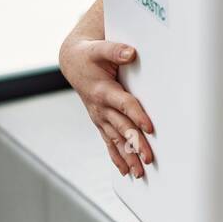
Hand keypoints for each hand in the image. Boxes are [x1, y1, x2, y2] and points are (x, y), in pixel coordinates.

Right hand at [58, 37, 154, 177]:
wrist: (73, 62)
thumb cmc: (89, 55)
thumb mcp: (99, 48)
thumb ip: (115, 50)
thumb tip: (130, 53)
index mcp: (103, 90)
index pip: (124, 104)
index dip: (137, 115)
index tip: (149, 127)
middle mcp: (101, 108)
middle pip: (122, 128)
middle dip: (135, 144)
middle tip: (149, 158)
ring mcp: (100, 117)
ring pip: (116, 140)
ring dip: (127, 156)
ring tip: (139, 173)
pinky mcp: (100, 121)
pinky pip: (109, 142)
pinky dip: (117, 157)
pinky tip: (126, 171)